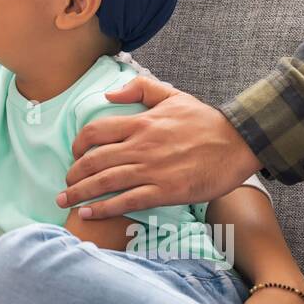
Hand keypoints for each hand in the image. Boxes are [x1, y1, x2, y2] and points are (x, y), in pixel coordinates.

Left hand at [62, 77, 260, 219]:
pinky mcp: (164, 191)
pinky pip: (126, 201)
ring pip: (105, 182)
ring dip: (79, 193)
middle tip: (65, 184)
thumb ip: (140, 89)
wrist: (238, 143)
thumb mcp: (172, 95)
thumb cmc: (206, 121)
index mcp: (140, 123)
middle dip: (73, 174)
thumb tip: (110, 93)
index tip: (74, 154)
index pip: (95, 131)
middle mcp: (140, 146)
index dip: (78, 144)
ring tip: (65, 201)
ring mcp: (151, 170)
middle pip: (93, 160)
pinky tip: (88, 213)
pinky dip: (103, 209)